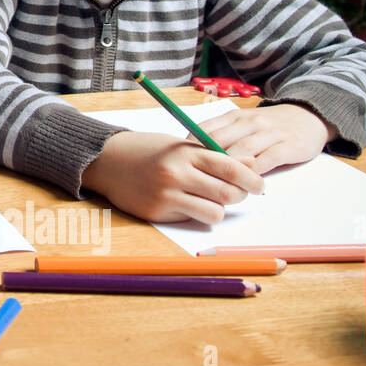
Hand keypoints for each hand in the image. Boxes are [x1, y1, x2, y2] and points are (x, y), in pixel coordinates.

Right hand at [81, 131, 264, 224]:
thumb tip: (250, 165)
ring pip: (214, 212)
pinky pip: (192, 219)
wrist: (106, 161)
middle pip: (227, 193)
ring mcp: (166, 196)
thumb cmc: (147, 150)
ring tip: (211, 199)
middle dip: (240, 195)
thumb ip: (213, 156)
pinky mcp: (157, 213)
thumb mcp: (180, 146)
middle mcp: (176, 174)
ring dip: (218, 208)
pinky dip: (197, 213)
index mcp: (184, 153)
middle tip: (239, 193)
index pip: (230, 166)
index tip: (259, 184)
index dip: (251, 178)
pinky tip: (188, 203)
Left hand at [196, 104, 331, 174]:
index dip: (191, 149)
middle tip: (197, 181)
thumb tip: (192, 155)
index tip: (182, 165)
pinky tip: (249, 185)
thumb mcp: (243, 123)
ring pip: (243, 151)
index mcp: (234, 116)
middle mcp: (249, 122)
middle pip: (220, 141)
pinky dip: (256, 173)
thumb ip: (222, 135)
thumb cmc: (268, 125)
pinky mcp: (288, 145)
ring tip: (220, 187)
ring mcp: (269, 132)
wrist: (309, 116)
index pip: (204, 129)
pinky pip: (268, 159)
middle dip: (206, 162)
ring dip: (230, 171)